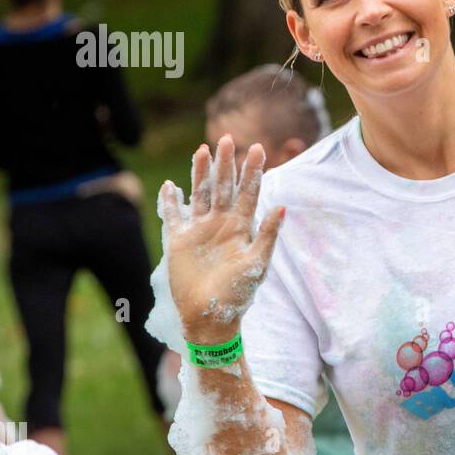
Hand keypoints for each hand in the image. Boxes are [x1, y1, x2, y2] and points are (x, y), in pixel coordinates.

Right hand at [159, 136, 284, 343]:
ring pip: (200, 193)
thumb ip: (268, 235)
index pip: (248, 192)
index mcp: (242, 227)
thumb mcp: (257, 263)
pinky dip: (171, 201)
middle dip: (226, 164)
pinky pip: (173, 215)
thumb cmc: (238, 294)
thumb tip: (283, 207)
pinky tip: (171, 184)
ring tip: (204, 149)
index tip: (257, 148)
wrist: (211, 316)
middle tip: (228, 138)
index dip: (252, 172)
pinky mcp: (179, 241)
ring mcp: (200, 230)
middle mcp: (221, 224)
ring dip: (201, 173)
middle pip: (223, 186)